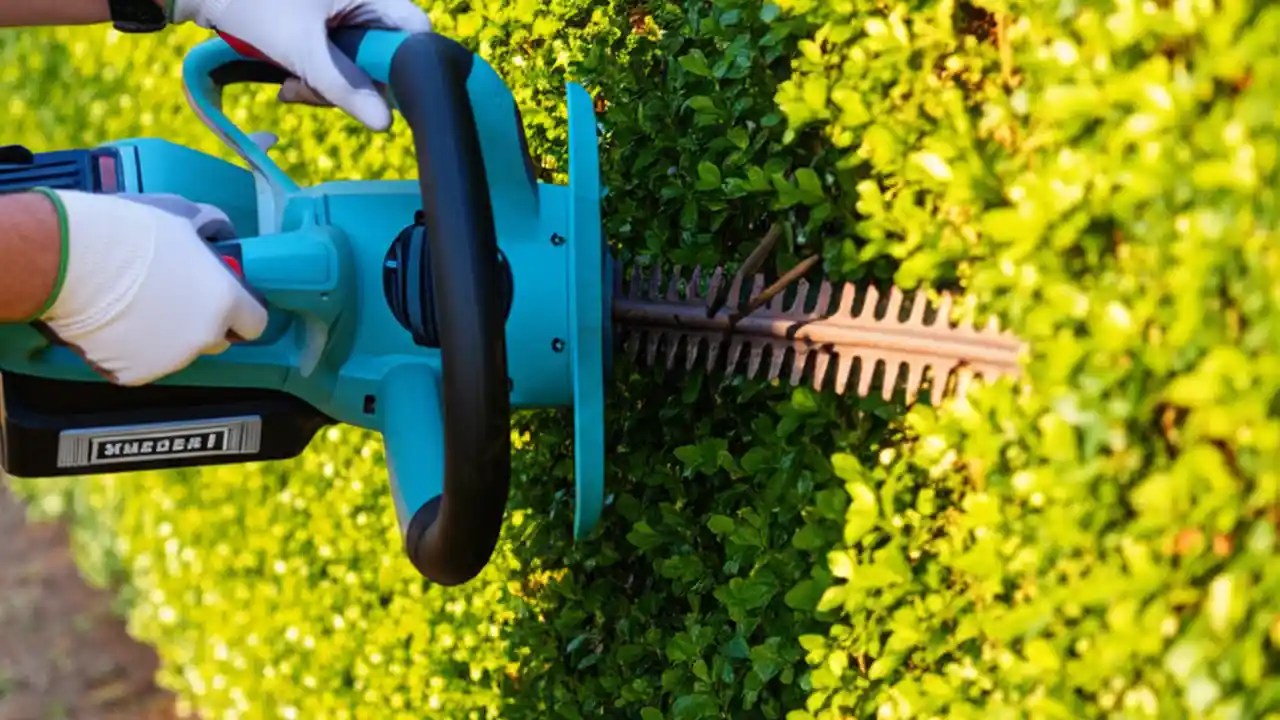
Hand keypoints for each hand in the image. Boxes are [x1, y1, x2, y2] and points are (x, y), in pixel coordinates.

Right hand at [35, 190, 267, 386]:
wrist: (67, 260)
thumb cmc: (127, 232)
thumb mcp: (182, 214)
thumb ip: (212, 229)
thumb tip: (221, 233)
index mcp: (224, 302)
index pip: (254, 323)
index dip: (240, 313)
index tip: (224, 303)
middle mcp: (204, 337)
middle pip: (215, 339)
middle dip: (202, 323)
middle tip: (170, 297)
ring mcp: (170, 360)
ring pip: (178, 352)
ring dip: (165, 336)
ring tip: (132, 305)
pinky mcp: (135, 375)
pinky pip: (142, 364)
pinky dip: (131, 350)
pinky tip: (113, 323)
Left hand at [169, 0, 432, 129]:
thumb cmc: (252, 3)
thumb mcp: (300, 49)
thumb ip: (343, 85)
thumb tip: (385, 124)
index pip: (414, 29)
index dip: (406, 64)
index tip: (379, 93)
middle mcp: (360, 0)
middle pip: (385, 52)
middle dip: (355, 83)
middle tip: (318, 94)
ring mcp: (341, 13)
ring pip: (358, 62)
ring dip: (329, 86)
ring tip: (293, 88)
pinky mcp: (321, 26)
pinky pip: (335, 60)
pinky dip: (316, 76)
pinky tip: (289, 82)